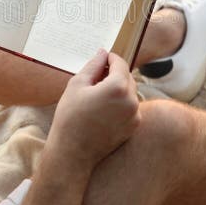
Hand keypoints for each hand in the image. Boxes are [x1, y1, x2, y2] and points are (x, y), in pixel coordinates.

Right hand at [45, 49, 140, 170]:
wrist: (73, 152)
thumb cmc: (70, 116)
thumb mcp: (77, 84)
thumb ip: (93, 65)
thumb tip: (103, 53)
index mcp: (118, 87)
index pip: (120, 63)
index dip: (110, 58)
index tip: (101, 60)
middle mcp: (131, 100)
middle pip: (127, 76)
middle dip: (114, 74)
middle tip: (95, 79)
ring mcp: (135, 115)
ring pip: (130, 92)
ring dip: (118, 89)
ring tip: (97, 96)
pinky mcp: (134, 126)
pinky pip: (130, 107)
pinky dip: (120, 103)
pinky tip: (103, 110)